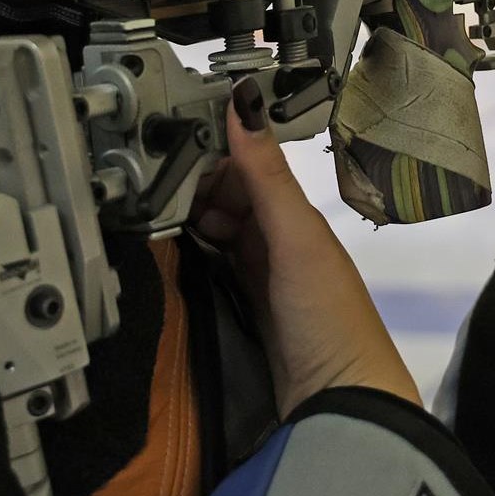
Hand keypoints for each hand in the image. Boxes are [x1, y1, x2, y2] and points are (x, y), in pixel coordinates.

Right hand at [190, 79, 420, 416]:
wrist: (339, 398)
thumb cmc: (326, 313)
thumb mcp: (294, 235)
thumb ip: (266, 172)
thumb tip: (245, 97)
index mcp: (297, 214)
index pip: (248, 166)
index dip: (213, 150)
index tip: (170, 142)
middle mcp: (282, 238)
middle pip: (230, 195)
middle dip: (196, 185)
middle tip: (156, 186)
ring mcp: (266, 273)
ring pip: (221, 228)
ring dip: (193, 217)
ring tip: (158, 215)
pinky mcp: (250, 306)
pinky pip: (218, 263)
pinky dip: (198, 251)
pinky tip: (175, 249)